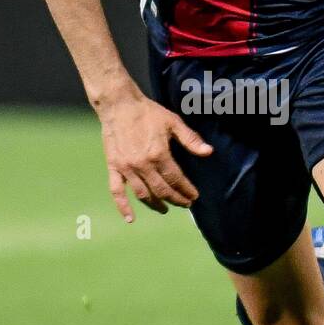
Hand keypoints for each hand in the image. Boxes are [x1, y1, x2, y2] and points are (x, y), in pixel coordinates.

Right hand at [98, 89, 212, 221]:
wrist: (119, 105)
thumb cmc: (148, 113)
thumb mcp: (173, 122)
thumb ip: (190, 139)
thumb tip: (209, 152)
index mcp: (158, 154)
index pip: (176, 180)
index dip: (186, 190)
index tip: (194, 196)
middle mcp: (142, 165)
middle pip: (162, 190)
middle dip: (176, 200)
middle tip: (186, 204)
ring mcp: (127, 168)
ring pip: (143, 194)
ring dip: (156, 205)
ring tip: (165, 208)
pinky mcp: (114, 167)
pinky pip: (117, 191)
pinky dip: (123, 207)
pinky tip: (130, 219)